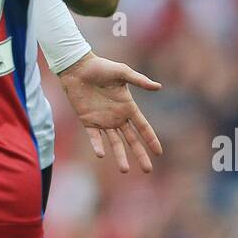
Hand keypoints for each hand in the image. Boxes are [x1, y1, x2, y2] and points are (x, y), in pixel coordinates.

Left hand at [57, 52, 162, 172]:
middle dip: (140, 154)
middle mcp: (117, 117)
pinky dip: (97, 145)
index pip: (143, 126)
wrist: (77, 68)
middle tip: (147, 170)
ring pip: (114, 143)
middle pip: (131, 140)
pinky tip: (101, 154)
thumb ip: (139, 80)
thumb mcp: (122, 72)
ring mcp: (102, 120)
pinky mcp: (88, 121)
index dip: (151, 139)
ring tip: (124, 170)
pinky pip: (94, 137)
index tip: (159, 153)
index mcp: (127, 107)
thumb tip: (159, 87)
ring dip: (119, 156)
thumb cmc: (101, 67)